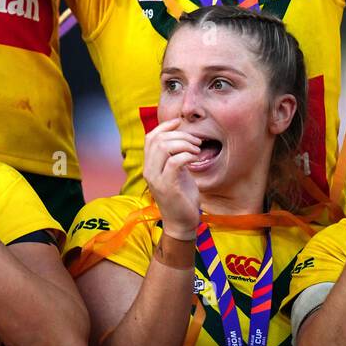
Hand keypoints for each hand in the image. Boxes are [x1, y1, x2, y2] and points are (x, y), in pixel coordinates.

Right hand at [143, 119, 202, 238]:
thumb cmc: (181, 196)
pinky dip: (187, 155)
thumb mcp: (176, 172)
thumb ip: (173, 156)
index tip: (179, 123)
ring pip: (164, 148)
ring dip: (184, 144)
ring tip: (196, 150)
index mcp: (149, 166)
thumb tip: (179, 137)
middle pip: (158, 140)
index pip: (150, 138)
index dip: (164, 126)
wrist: (181, 222)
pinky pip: (175, 162)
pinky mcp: (168, 186)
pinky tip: (195, 159)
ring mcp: (157, 179)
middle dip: (180, 135)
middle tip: (196, 142)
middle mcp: (149, 171)